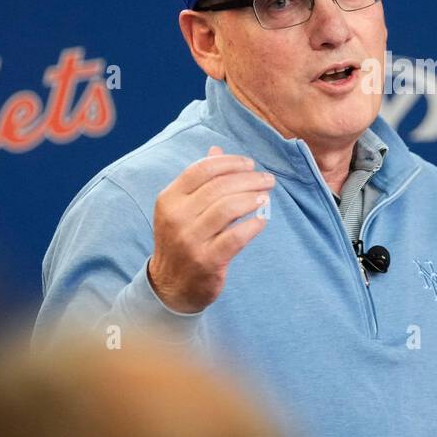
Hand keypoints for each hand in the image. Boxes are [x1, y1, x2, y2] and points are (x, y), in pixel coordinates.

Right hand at [147, 145, 273, 312]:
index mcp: (169, 199)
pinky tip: (262, 219)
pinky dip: (253, 225)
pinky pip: (236, 237)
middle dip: (248, 178)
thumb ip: (199, 181)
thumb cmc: (182, 240)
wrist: (171, 287)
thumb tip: (217, 149)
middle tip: (267, 179)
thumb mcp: (182, 209)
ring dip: (252, 198)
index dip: (229, 162)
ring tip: (266, 196)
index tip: (249, 164)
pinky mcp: (206, 261)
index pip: (201, 170)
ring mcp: (190, 240)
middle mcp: (176, 218)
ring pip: (228, 208)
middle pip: (219, 186)